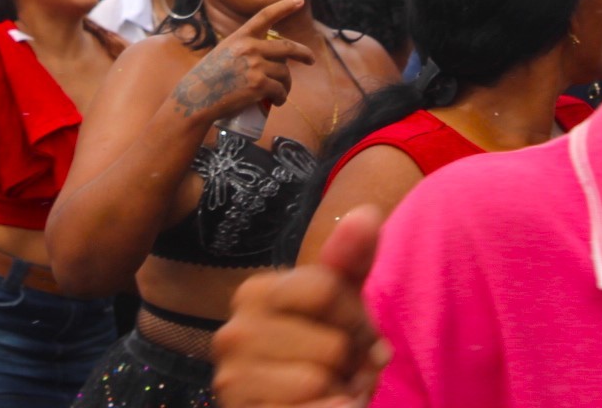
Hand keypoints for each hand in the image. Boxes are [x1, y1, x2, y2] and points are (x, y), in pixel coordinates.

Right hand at [170, 0, 314, 125]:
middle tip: (310, 60)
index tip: (299, 0)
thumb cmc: (208, 78)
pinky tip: (276, 102)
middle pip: (287, 48)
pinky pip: (280, 91)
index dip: (284, 6)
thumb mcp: (224, 53)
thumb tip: (272, 58)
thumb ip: (245, 50)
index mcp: (240, 36)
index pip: (266, 16)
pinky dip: (281, 98)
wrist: (196, 98)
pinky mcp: (258, 85)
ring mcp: (255, 66)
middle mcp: (250, 47)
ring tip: (279, 92)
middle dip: (303, 54)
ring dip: (286, 85)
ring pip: (284, 73)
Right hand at [214, 204, 389, 406]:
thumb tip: (367, 212)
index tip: (351, 335)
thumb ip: (351, 260)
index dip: (357, 320)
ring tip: (326, 394)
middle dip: (351, 363)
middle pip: (332, 341)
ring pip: (320, 379)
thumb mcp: (341, 308)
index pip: (328, 289)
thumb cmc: (320, 359)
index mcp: (255, 293)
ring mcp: (233, 380)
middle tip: (338, 373)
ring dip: (340, 394)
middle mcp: (234, 332)